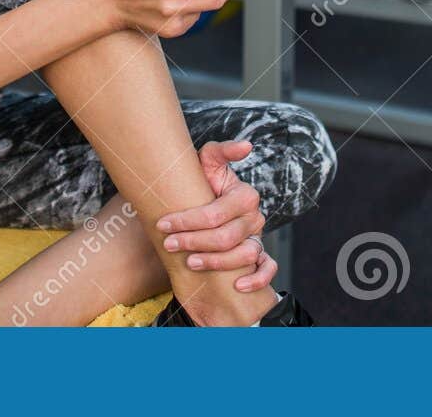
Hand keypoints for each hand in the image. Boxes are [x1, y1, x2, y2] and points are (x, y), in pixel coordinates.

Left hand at [154, 140, 274, 291]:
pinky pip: (268, 269)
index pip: (216, 213)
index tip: (163, 224)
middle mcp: (255, 217)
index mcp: (245, 195)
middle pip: (226, 237)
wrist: (209, 201)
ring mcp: (258, 238)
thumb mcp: (209, 163)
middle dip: (194, 241)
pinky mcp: (261, 256)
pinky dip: (257, 279)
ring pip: (245, 256)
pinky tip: (238, 286)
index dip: (188, 221)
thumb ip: (221, 151)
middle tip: (168, 243)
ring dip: (216, 262)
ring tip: (189, 262)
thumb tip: (247, 145)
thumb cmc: (205, 182)